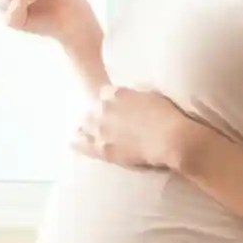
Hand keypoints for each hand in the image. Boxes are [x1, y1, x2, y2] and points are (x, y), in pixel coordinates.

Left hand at [71, 85, 200, 169]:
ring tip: (85, 131)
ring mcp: (101, 129)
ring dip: (86, 127)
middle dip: (96, 114)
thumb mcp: (151, 96)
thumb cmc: (167, 116)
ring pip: (84, 125)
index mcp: (115, 94)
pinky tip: (73, 142)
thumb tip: (130, 98)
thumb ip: (135, 96)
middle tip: (103, 121)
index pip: (103, 93)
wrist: (169, 139)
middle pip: (92, 109)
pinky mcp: (102, 148)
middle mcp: (103, 109)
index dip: (108, 100)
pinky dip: (77, 143)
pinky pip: (83, 145)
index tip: (112, 106)